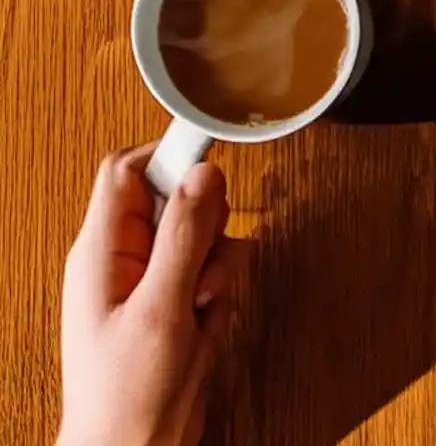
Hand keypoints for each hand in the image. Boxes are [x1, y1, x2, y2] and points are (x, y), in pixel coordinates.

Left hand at [59, 147, 250, 445]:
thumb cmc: (127, 393)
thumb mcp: (161, 308)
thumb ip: (184, 238)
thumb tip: (203, 174)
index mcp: (101, 250)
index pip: (129, 170)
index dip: (170, 156)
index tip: (214, 159)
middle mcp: (123, 259)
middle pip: (178, 202)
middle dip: (206, 232)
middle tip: (200, 271)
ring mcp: (150, 283)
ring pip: (204, 241)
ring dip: (217, 271)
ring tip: (198, 311)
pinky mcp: (174, 305)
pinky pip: (213, 276)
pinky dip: (219, 298)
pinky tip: (204, 328)